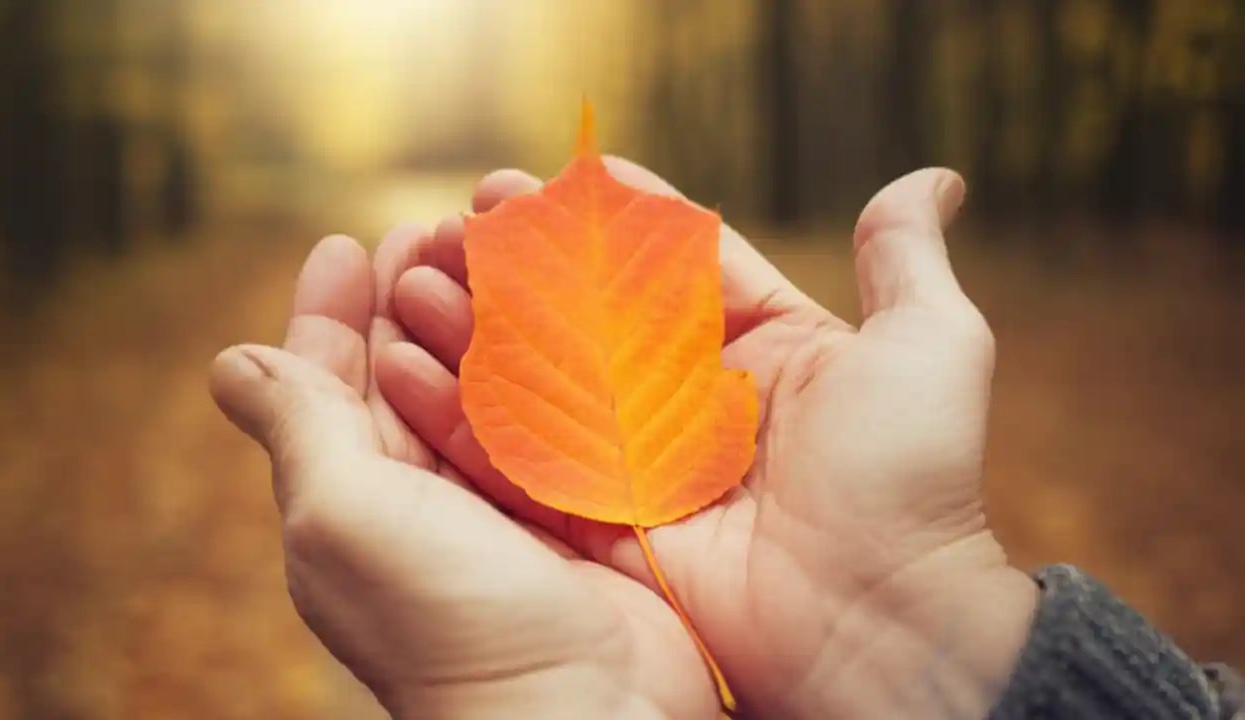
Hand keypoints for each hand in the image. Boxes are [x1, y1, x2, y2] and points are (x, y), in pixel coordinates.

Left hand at [209, 230, 722, 718]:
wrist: (583, 714)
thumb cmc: (446, 621)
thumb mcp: (344, 518)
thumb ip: (297, 431)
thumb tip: (231, 361)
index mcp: (347, 499)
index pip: (323, 385)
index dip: (328, 313)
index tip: (344, 244)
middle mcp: (418, 498)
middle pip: (403, 371)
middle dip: (407, 297)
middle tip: (428, 224)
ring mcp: (498, 501)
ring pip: (478, 383)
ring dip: (478, 315)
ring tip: (487, 248)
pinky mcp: (572, 502)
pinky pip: (548, 412)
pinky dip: (545, 358)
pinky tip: (558, 314)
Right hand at [376, 162, 1037, 718]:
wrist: (880, 625)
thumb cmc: (912, 483)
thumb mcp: (932, 348)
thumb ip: (903, 262)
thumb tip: (933, 180)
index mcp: (761, 346)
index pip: (671, 262)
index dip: (607, 218)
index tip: (545, 178)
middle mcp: (692, 399)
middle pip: (588, 314)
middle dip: (518, 262)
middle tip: (454, 217)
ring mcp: (642, 460)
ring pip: (542, 377)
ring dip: (475, 323)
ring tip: (413, 268)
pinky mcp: (602, 520)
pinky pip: (522, 459)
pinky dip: (464, 413)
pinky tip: (409, 359)